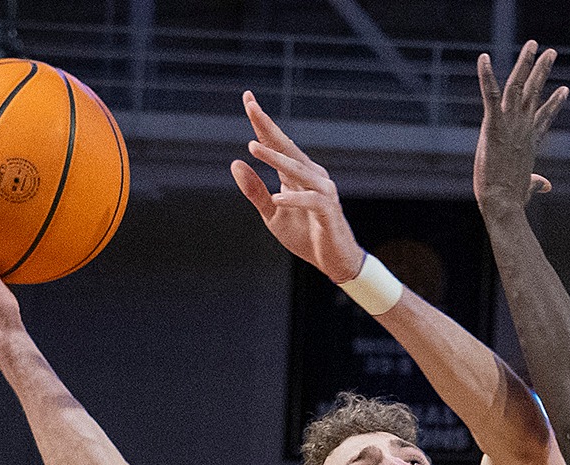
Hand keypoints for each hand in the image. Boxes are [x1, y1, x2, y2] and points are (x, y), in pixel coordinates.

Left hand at [230, 93, 363, 282]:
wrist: (335, 260)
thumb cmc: (305, 235)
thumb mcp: (272, 213)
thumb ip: (255, 191)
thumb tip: (235, 163)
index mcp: (297, 173)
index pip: (277, 143)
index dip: (262, 122)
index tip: (247, 98)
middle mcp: (312, 175)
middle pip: (287, 147)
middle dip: (268, 127)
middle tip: (250, 106)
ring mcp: (323, 191)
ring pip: (297, 170)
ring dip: (275, 159)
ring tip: (252, 148)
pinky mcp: (328, 210)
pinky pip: (310, 201)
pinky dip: (294, 199)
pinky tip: (277, 197)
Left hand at [475, 41, 569, 215]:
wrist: (503, 202)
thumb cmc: (512, 198)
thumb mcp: (527, 188)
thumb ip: (536, 183)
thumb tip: (544, 186)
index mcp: (530, 140)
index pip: (545, 116)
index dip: (555, 102)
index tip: (564, 89)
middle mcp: (524, 127)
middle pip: (536, 92)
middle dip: (543, 70)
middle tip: (551, 51)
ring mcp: (510, 124)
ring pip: (520, 86)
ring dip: (525, 63)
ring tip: (532, 44)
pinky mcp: (493, 124)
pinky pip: (490, 94)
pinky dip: (486, 75)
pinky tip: (483, 58)